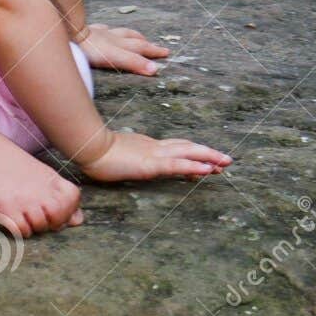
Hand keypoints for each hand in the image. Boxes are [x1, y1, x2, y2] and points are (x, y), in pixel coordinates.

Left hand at [74, 22, 170, 74]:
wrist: (68, 33)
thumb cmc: (90, 48)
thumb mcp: (115, 58)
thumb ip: (133, 63)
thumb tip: (155, 69)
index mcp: (120, 45)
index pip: (140, 49)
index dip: (153, 52)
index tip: (166, 53)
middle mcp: (112, 37)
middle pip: (133, 40)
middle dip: (147, 44)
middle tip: (159, 47)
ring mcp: (99, 34)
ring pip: (119, 33)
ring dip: (131, 35)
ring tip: (138, 37)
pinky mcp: (86, 32)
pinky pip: (99, 29)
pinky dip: (106, 29)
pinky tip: (105, 29)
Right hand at [78, 129, 231, 182]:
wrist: (88, 147)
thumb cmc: (95, 153)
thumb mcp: (115, 157)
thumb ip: (125, 158)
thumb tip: (128, 161)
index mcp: (147, 146)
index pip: (176, 148)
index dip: (194, 153)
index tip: (208, 162)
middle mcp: (155, 148)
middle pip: (187, 147)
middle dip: (208, 153)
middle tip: (227, 160)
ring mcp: (154, 155)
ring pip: (188, 153)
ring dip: (209, 158)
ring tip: (226, 163)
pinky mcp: (151, 164)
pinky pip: (177, 165)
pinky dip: (194, 166)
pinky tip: (208, 170)